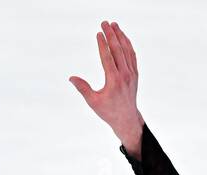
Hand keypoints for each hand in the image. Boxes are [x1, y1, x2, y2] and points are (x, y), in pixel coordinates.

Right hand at [69, 21, 143, 155]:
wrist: (126, 118)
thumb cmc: (108, 111)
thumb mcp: (93, 102)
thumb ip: (83, 88)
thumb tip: (71, 78)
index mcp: (114, 81)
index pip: (107, 57)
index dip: (102, 44)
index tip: (98, 33)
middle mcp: (124, 75)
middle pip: (118, 50)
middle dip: (111, 35)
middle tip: (104, 23)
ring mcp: (131, 74)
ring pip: (126, 50)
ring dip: (120, 36)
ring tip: (114, 25)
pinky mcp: (135, 74)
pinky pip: (132, 55)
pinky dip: (128, 44)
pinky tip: (122, 37)